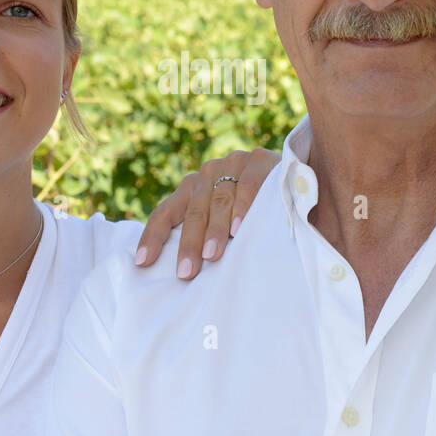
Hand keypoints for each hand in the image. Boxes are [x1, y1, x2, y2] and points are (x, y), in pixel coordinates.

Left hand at [134, 147, 281, 279]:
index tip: (142, 264)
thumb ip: (202, 235)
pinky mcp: (260, 159)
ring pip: (219, 200)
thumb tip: (180, 276)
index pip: (165, 212)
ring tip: (212, 256)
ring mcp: (233, 162)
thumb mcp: (222, 221)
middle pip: (193, 211)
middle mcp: (207, 173)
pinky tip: (239, 229)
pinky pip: (248, 185)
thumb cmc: (253, 213)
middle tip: (186, 272)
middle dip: (189, 244)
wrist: (293, 177)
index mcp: (191, 188)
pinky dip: (242, 208)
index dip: (152, 237)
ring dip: (215, 230)